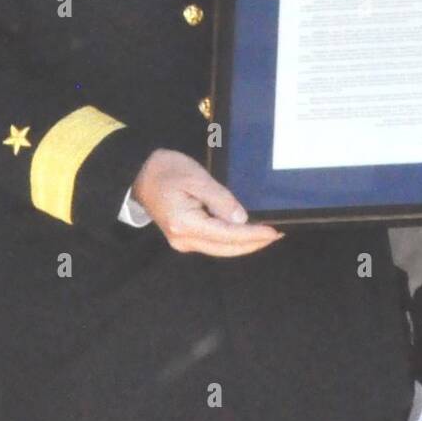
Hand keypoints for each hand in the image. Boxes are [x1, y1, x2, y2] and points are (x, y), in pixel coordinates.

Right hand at [132, 148, 282, 257]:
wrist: (142, 174)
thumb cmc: (168, 171)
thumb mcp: (197, 178)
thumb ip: (220, 199)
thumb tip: (241, 219)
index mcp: (185, 223)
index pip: (227, 235)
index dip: (253, 235)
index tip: (274, 231)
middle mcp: (183, 239)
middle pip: (226, 248)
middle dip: (254, 243)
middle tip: (279, 234)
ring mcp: (183, 241)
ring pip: (221, 249)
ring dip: (245, 244)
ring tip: (268, 234)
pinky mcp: (186, 238)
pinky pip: (214, 243)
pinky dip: (233, 240)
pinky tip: (247, 232)